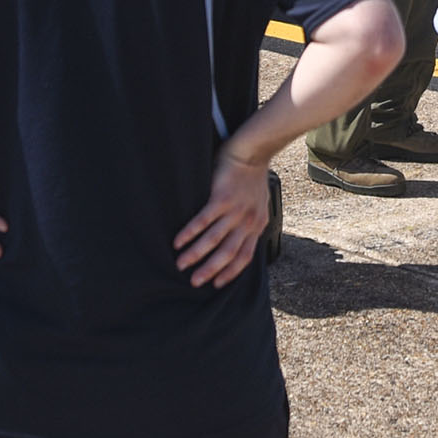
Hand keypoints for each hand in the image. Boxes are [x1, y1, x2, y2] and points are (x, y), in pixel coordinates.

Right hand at [174, 149, 271, 287]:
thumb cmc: (252, 177)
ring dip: (195, 255)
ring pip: (213, 240)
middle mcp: (247, 222)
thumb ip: (250, 221)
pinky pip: (203, 221)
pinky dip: (189, 233)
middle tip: (194, 282)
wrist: (251, 153)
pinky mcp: (220, 198)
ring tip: (180, 264)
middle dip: (210, 270)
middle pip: (227, 254)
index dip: (230, 272)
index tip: (217, 284)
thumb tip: (240, 236)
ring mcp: (234, 211)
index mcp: (257, 225)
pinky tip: (177, 242)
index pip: (244, 256)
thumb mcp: (259, 204)